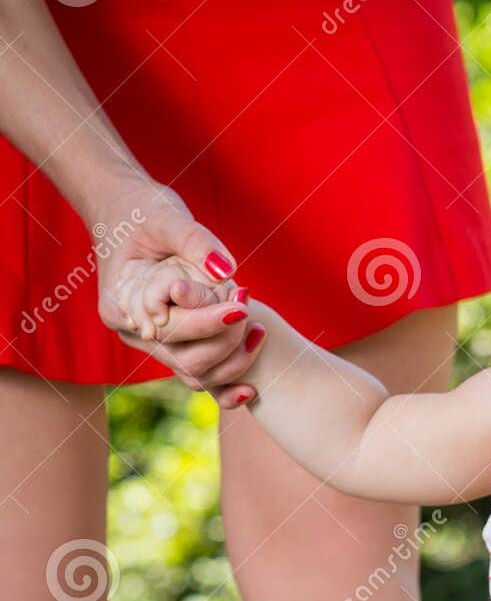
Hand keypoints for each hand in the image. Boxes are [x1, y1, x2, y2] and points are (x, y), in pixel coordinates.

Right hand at [93, 173, 263, 395]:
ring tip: (259, 330)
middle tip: (249, 307)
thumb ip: (195, 241)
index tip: (242, 304)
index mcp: (121, 305)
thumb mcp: (166, 216)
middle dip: (225, 338)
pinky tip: (252, 389)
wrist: (129, 214)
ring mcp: (153, 345)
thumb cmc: (142, 210)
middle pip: (185, 357)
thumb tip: (227, 271)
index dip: (209, 321)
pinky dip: (226, 382)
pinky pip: (201, 377)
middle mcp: (135, 333)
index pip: (170, 327)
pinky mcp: (174, 347)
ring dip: (232, 360)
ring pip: (196, 374)